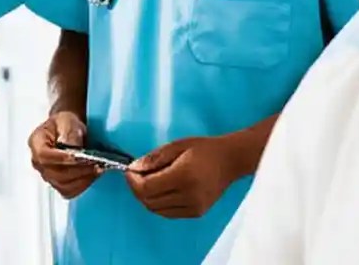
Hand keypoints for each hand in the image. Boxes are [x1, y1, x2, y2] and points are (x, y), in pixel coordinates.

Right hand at [28, 112, 102, 198]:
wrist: (67, 130)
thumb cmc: (64, 124)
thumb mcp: (66, 120)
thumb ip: (67, 131)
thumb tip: (69, 145)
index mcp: (36, 143)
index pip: (44, 156)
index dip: (61, 159)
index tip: (79, 157)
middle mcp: (38, 162)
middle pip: (55, 174)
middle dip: (78, 170)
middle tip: (95, 163)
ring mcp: (47, 175)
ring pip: (63, 186)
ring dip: (83, 179)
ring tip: (97, 169)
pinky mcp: (58, 184)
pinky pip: (69, 191)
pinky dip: (83, 185)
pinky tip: (92, 175)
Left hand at [124, 136, 239, 218]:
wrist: (230, 161)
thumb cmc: (204, 149)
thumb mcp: (176, 145)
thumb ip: (153, 158)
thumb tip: (133, 169)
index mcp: (183, 176)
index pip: (147, 187)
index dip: (132, 181)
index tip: (129, 170)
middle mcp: (189, 195)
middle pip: (149, 201)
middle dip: (136, 188)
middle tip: (136, 175)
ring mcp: (194, 207)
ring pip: (156, 210)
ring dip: (146, 197)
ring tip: (149, 181)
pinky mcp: (196, 213)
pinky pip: (168, 213)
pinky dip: (158, 203)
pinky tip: (161, 190)